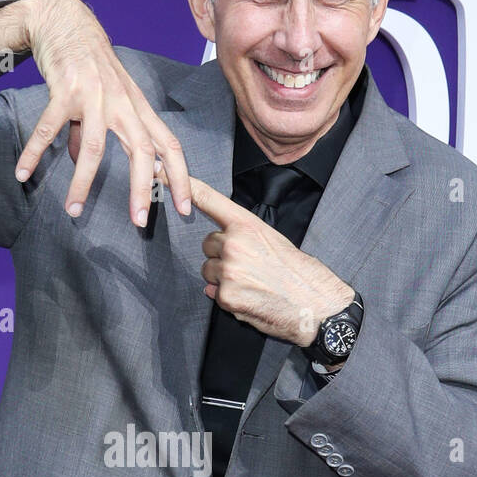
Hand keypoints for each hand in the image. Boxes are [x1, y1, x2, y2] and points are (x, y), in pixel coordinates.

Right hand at [13, 0, 192, 226]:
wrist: (66, 20)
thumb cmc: (91, 65)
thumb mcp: (105, 100)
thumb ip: (95, 134)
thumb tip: (83, 164)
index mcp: (137, 108)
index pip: (169, 145)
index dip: (181, 176)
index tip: (185, 208)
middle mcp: (122, 103)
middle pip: (142, 151)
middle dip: (142, 189)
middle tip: (139, 222)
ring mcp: (95, 95)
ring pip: (96, 148)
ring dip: (83, 182)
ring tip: (73, 210)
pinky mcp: (65, 89)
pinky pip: (49, 128)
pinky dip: (34, 152)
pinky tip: (22, 173)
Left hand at [156, 168, 354, 344]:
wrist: (314, 303)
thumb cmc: (297, 272)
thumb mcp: (272, 240)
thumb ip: (243, 238)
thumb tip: (221, 251)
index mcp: (248, 225)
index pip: (211, 201)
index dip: (185, 187)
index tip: (162, 173)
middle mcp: (235, 243)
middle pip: (207, 244)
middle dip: (221, 255)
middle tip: (248, 266)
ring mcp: (229, 270)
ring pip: (209, 269)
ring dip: (223, 277)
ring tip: (251, 283)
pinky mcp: (226, 295)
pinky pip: (213, 292)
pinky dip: (228, 297)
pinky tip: (250, 298)